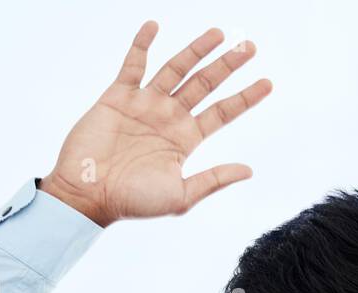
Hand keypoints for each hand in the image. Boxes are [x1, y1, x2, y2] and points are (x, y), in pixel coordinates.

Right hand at [40, 22, 272, 226]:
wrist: (89, 195)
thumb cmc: (134, 202)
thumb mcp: (181, 196)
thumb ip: (214, 180)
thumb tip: (248, 170)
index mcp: (186, 139)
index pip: (222, 112)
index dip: (245, 97)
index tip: (268, 82)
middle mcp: (169, 117)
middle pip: (204, 84)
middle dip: (227, 65)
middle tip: (249, 46)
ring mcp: (144, 104)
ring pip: (176, 69)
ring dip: (196, 50)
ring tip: (219, 33)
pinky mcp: (117, 96)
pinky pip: (132, 65)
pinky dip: (142, 44)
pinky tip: (154, 26)